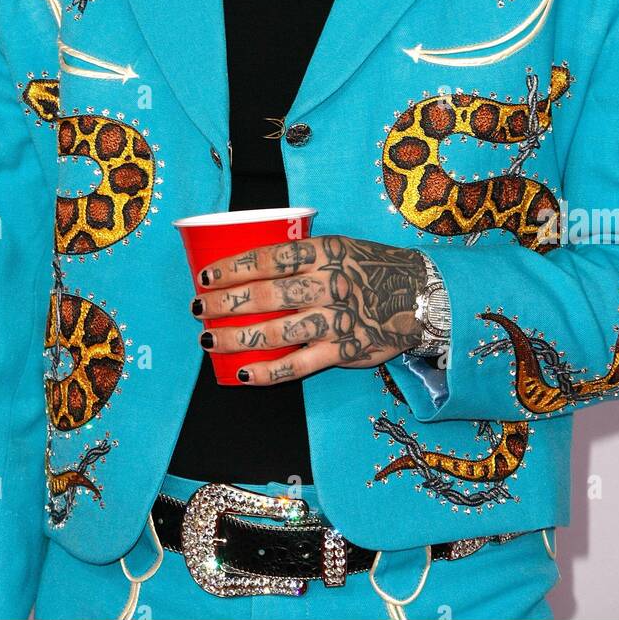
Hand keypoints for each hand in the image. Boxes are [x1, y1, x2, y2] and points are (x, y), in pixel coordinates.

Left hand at [189, 235, 426, 384]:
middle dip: (225, 303)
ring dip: (237, 337)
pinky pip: (298, 365)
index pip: (267, 258)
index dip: (231, 268)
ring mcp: (336, 320)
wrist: (419, 295)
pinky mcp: (344, 350)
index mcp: (324, 252)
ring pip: (276, 332)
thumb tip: (248, 267)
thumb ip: (301, 256)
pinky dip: (268, 371)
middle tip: (199, 308)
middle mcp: (328, 284)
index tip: (205, 276)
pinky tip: (243, 373)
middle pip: (265, 296)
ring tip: (210, 339)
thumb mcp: (339, 246)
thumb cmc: (368, 267)